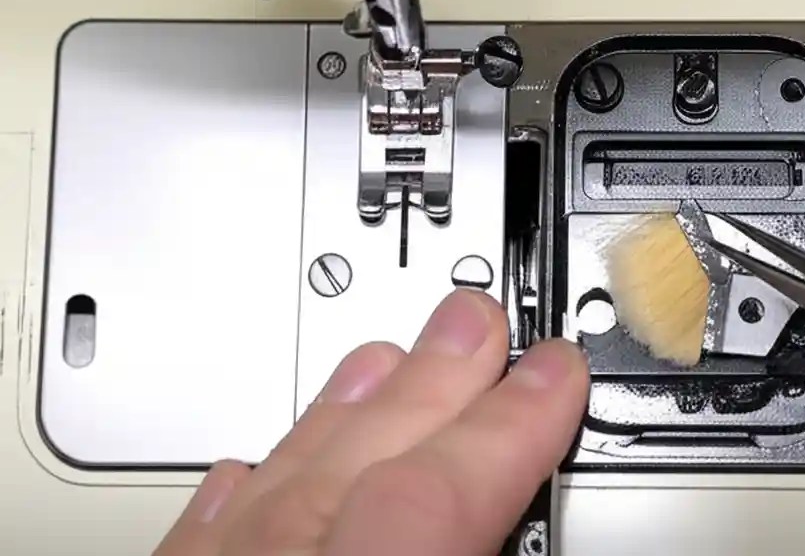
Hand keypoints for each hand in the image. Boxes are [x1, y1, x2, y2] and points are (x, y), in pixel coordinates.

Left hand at [154, 290, 589, 555]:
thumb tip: (540, 522)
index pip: (433, 495)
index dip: (505, 423)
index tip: (554, 377)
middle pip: (354, 464)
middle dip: (429, 383)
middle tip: (476, 321)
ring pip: (274, 483)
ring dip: (341, 416)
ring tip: (388, 360)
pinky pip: (198, 538)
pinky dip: (241, 496)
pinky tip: (252, 466)